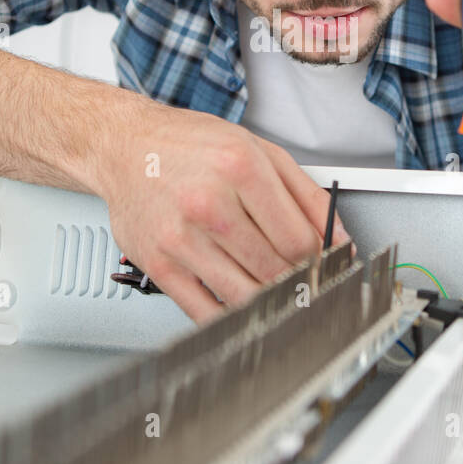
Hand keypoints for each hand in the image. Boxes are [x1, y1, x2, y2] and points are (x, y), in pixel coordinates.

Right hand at [93, 100, 349, 322]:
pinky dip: (231, 318)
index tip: (325, 266)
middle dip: (298, 281)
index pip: (299, 240)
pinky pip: (204, 311)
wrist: (123, 146)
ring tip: (276, 292)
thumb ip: (305, 194)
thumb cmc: (189, 146)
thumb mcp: (259, 150)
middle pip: (275, 270)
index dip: (321, 260)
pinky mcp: (158, 264)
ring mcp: (181, 238)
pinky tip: (241, 305)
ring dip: (269, 302)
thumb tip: (338, 236)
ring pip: (245, 296)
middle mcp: (209, 203)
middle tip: (305, 281)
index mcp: (241, 168)